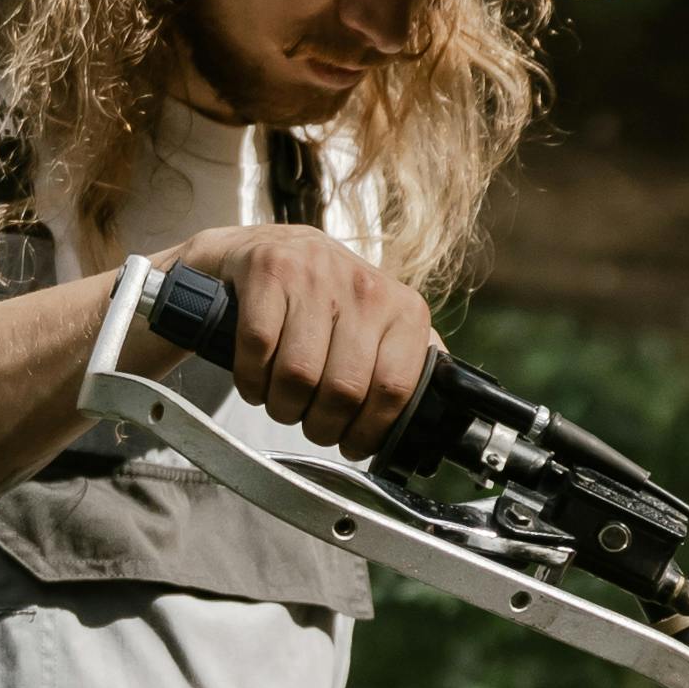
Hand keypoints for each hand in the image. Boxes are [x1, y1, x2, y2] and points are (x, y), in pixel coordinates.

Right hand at [158, 222, 439, 457]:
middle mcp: (365, 287)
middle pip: (343, 390)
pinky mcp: (269, 269)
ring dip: (283, 406)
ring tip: (282, 403)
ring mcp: (316, 275)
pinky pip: (258, 348)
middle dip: (321, 426)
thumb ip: (406, 360)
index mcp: (403, 308)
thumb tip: (437, 410)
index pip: (394, 389)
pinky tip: (256, 380)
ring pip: (298, 375)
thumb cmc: (324, 297)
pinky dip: (251, 379)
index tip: (352, 444)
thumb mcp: (378, 322)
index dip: (368, 431)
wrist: (265, 244)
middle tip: (311, 425)